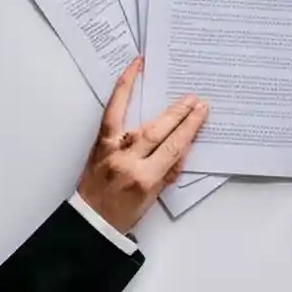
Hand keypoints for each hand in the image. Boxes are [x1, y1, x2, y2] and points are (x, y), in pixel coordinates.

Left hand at [76, 57, 208, 232]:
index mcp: (144, 179)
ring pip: (142, 124)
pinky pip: (113, 110)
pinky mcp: (100, 141)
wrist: (89, 221)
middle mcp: (127, 162)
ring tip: (181, 96)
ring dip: (164, 108)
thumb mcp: (154, 196)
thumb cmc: (123, 212)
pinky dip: (123, 89)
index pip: (174, 147)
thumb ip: (169, 169)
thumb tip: (185, 143)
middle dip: (181, 115)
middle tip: (196, 100)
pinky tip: (133, 71)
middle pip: (160, 132)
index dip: (190, 127)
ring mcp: (111, 149)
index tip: (202, 112)